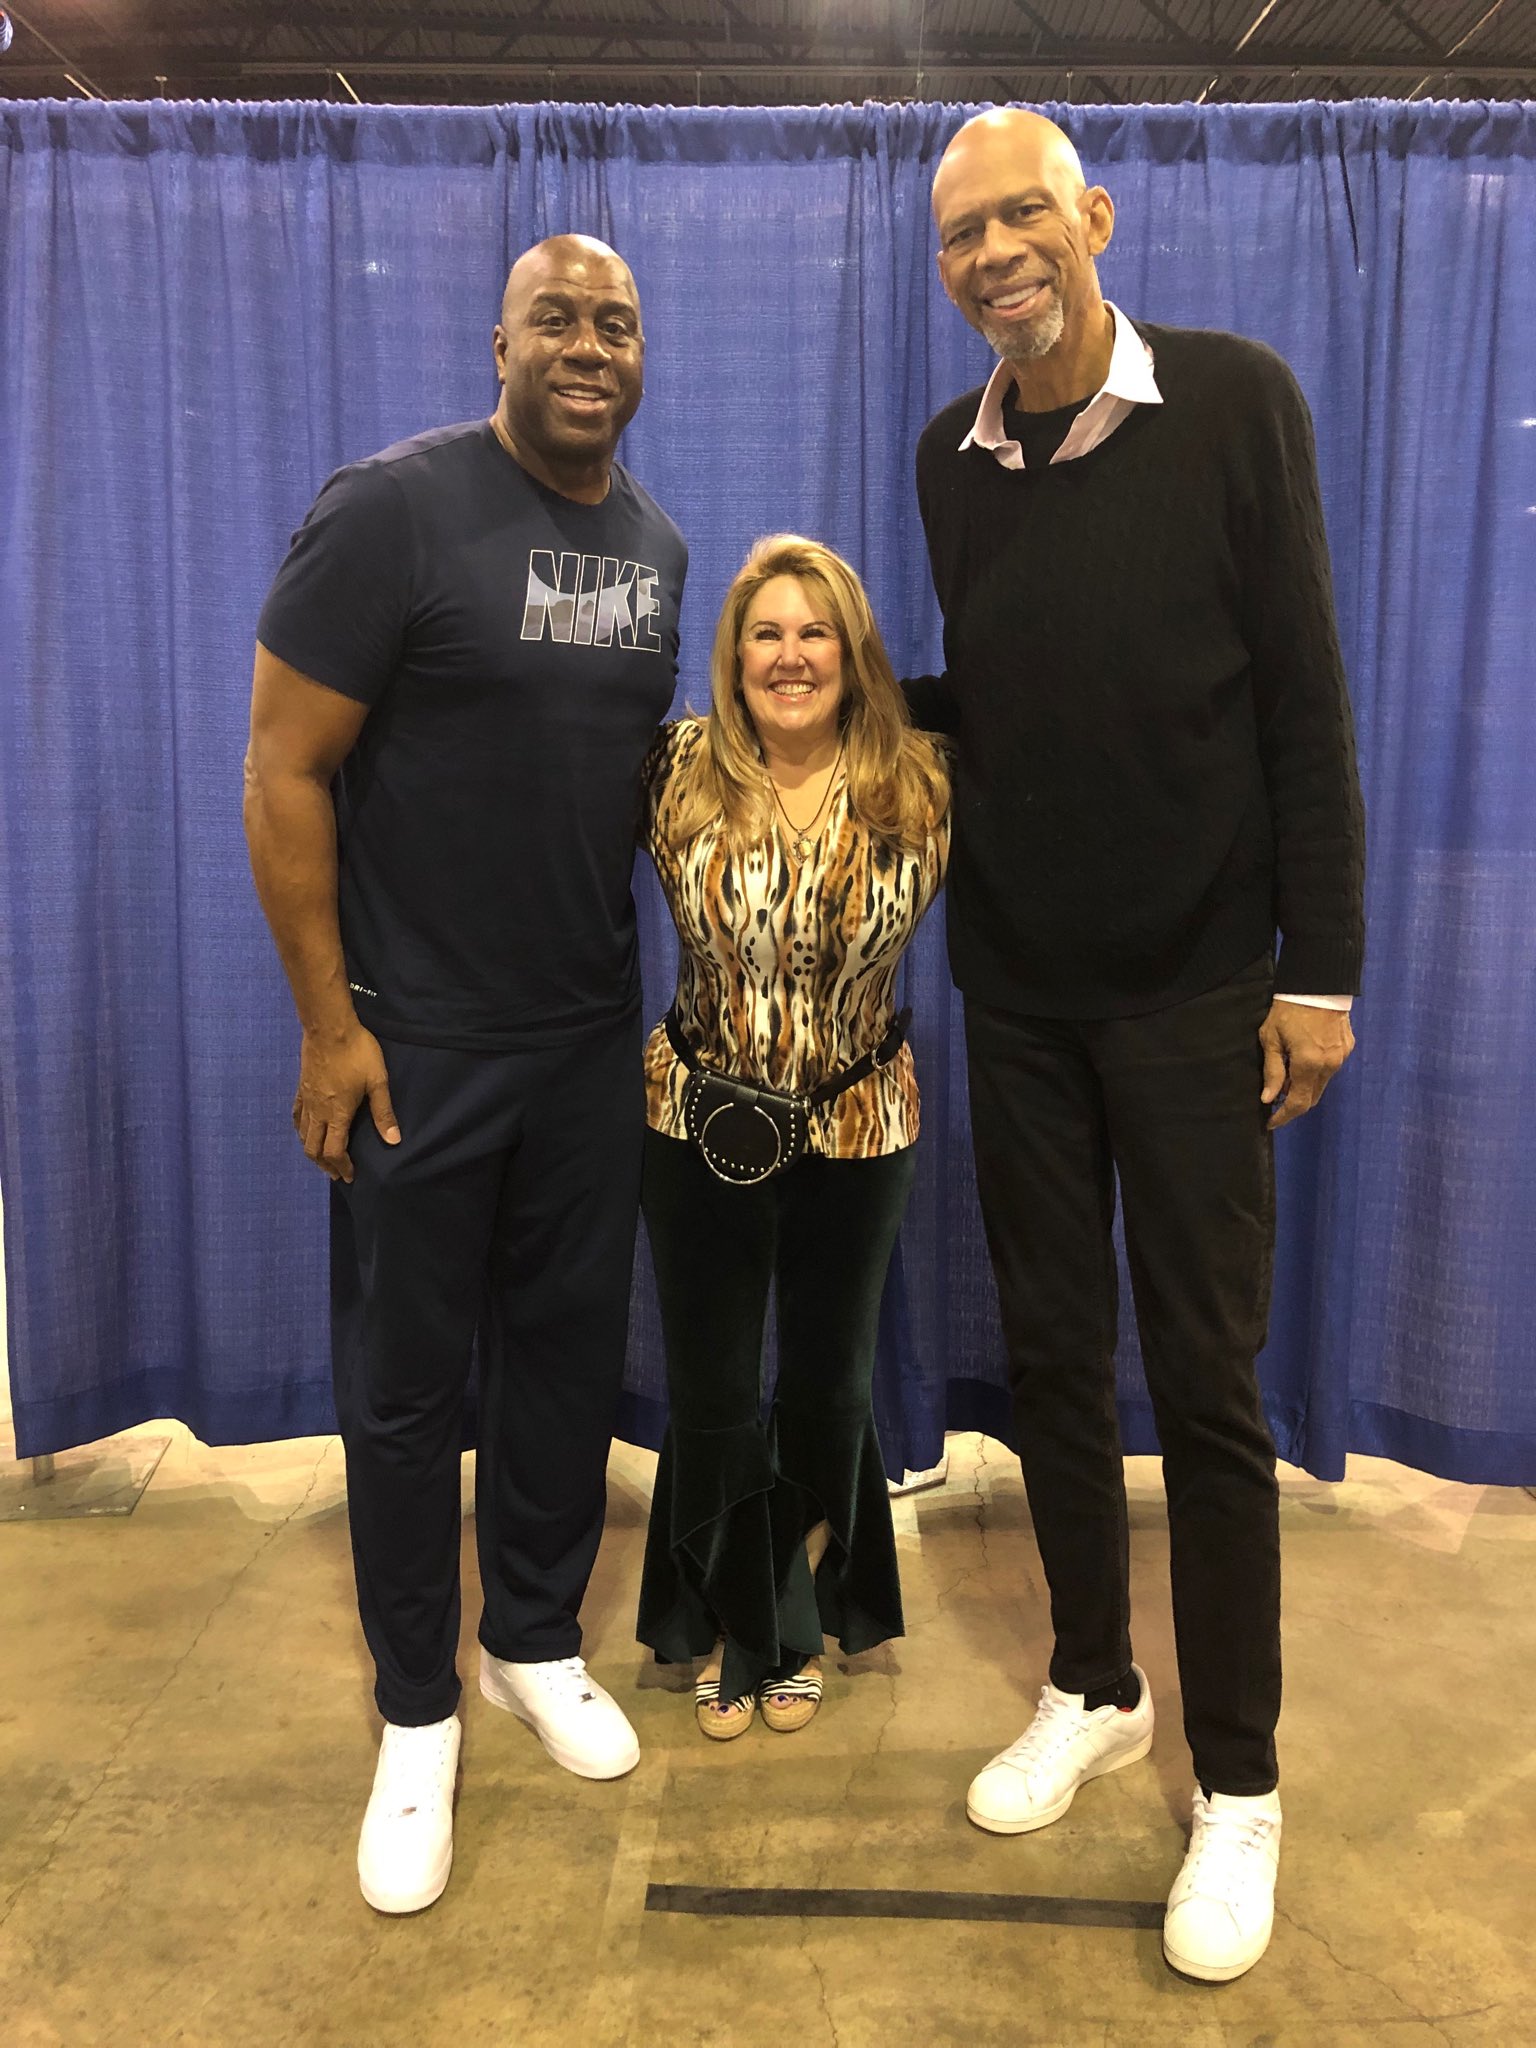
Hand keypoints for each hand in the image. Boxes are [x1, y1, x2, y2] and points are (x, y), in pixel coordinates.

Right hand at [292, 1023, 399, 1181]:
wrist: (329, 1028)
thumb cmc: (358, 1052)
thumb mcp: (378, 1082)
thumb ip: (384, 1113)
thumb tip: (394, 1141)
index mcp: (337, 1114)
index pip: (335, 1151)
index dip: (342, 1167)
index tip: (350, 1176)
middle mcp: (318, 1112)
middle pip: (314, 1149)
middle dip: (325, 1165)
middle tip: (337, 1174)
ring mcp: (306, 1100)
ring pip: (303, 1135)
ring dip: (312, 1151)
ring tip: (323, 1158)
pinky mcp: (301, 1088)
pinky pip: (296, 1116)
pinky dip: (300, 1131)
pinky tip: (306, 1131)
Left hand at [1259, 1000, 1354, 1130]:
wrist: (1317, 984)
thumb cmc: (1288, 1010)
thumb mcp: (1271, 1039)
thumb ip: (1272, 1071)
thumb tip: (1269, 1099)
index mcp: (1309, 1064)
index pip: (1298, 1103)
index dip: (1284, 1116)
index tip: (1271, 1122)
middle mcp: (1330, 1065)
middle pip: (1312, 1097)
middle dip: (1294, 1104)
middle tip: (1275, 1103)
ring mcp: (1341, 1057)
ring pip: (1322, 1084)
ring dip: (1305, 1088)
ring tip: (1286, 1080)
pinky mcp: (1348, 1047)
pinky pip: (1330, 1069)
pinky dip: (1316, 1074)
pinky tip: (1302, 1065)